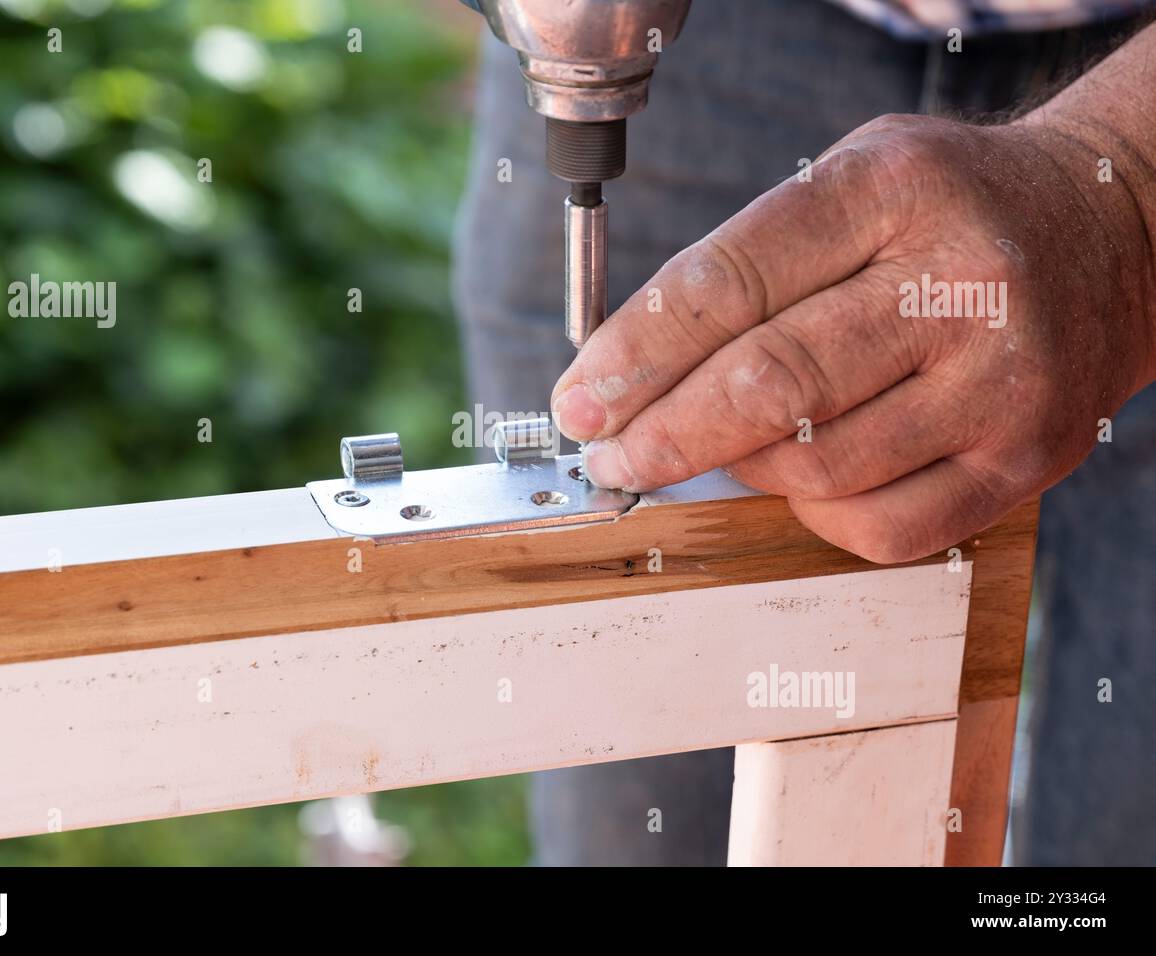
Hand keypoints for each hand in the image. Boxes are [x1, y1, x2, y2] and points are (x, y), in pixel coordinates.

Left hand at [551, 114, 1155, 562]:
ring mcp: (1002, 381)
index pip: (731, 282)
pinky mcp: (1027, 460)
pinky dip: (814, 517)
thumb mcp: (851, 182)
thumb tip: (630, 378)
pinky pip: (882, 529)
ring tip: (722, 445)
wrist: (1110, 234)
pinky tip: (800, 479)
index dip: (637, 354)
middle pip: (772, 386)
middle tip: (611, 458)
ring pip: (818, 469)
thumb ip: (747, 265)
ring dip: (741, 469)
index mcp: (891, 191)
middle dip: (665, 434)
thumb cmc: (948, 211)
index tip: (580, 402)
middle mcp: (959, 283)